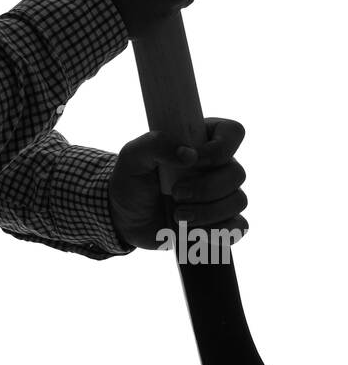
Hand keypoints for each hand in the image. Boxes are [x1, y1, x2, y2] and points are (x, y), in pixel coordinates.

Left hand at [108, 117, 248, 250]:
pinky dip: (217, 232)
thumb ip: (156, 144)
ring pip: (239, 201)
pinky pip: (239, 227)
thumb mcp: (132, 156)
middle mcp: (217, 166)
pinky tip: (193, 231)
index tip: (193, 161)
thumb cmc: (131, 180)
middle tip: (176, 194)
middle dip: (206, 189)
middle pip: (237, 173)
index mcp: (201, 141)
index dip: (220, 149)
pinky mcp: (221, 221)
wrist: (125, 219)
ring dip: (207, 212)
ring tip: (177, 216)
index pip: (232, 133)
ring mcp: (221, 195)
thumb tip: (189, 155)